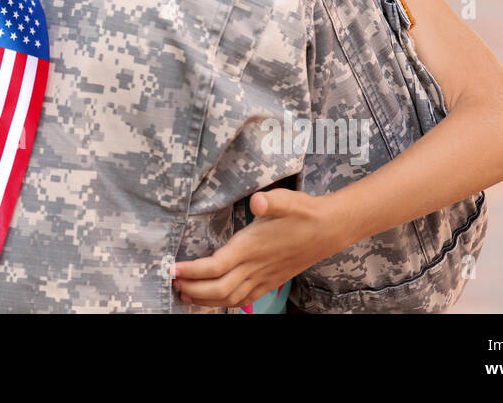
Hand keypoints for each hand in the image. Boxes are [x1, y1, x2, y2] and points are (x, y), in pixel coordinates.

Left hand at [171, 188, 343, 309]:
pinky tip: (217, 301)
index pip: (215, 266)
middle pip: (218, 288)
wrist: (330, 229)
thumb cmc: (304, 212)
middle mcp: (255, 267)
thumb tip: (257, 200)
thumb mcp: (286, 199)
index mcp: (252, 247)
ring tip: (185, 296)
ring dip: (206, 300)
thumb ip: (270, 201)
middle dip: (193, 290)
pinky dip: (227, 303)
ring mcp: (264, 277)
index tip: (172, 269)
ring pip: (230, 298)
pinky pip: (245, 299)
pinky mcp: (271, 281)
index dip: (192, 271)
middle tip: (172, 283)